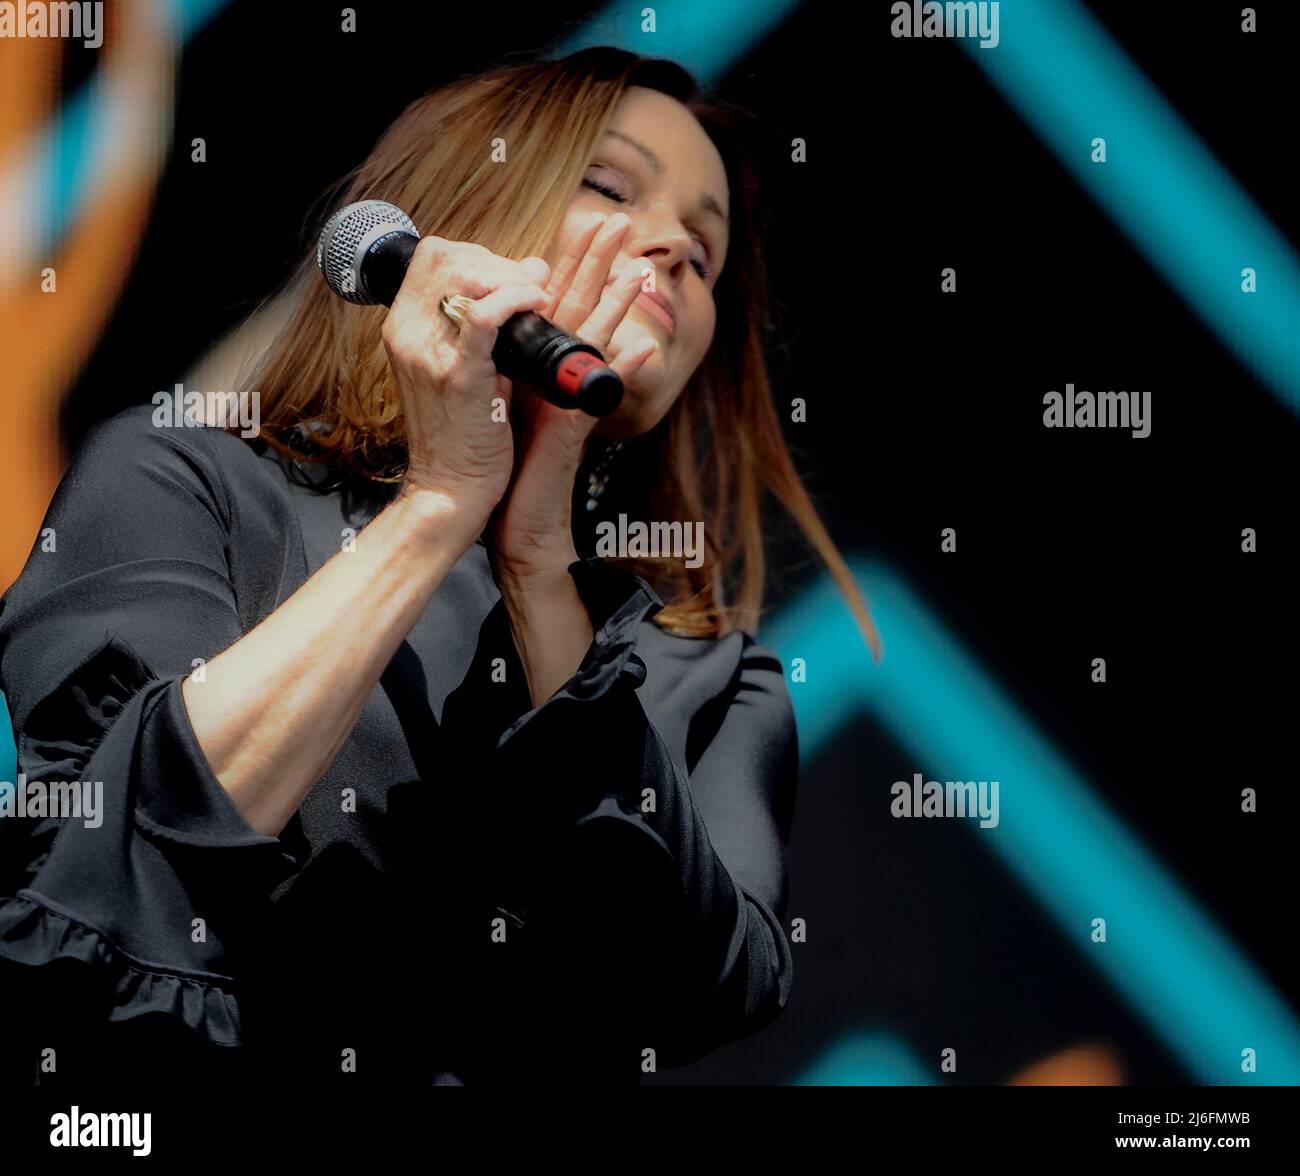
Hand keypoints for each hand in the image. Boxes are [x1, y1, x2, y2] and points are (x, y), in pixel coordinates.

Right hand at [380, 235, 551, 547]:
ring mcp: (429, 354)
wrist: (451, 491)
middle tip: (528, 290)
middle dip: (496, 262)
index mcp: (406, 329)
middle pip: (445, 256)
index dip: (477, 255)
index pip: (432, 256)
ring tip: (536, 298)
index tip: (510, 280)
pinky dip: (514, 299)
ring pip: (463, 275)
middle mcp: (409, 334)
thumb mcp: (470, 365)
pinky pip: (483, 316)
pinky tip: (538, 303)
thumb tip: (534, 268)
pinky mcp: (459, 376)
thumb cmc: (467, 433)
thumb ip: (493, 320)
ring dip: (509, 277)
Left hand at [488, 211, 660, 581]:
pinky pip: (596, 395)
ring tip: (641, 272)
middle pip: (581, 307)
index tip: (582, 223)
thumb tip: (498, 319)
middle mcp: (556, 376)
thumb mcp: (494, 396)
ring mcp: (567, 401)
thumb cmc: (494, 458)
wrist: (497, 510)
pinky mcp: (568, 429)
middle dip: (598, 263)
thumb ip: (505, 359)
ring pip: (596, 341)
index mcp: (535, 363)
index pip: (555, 300)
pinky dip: (623, 373)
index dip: (569, 262)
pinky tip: (644, 352)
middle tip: (618, 223)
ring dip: (620, 306)